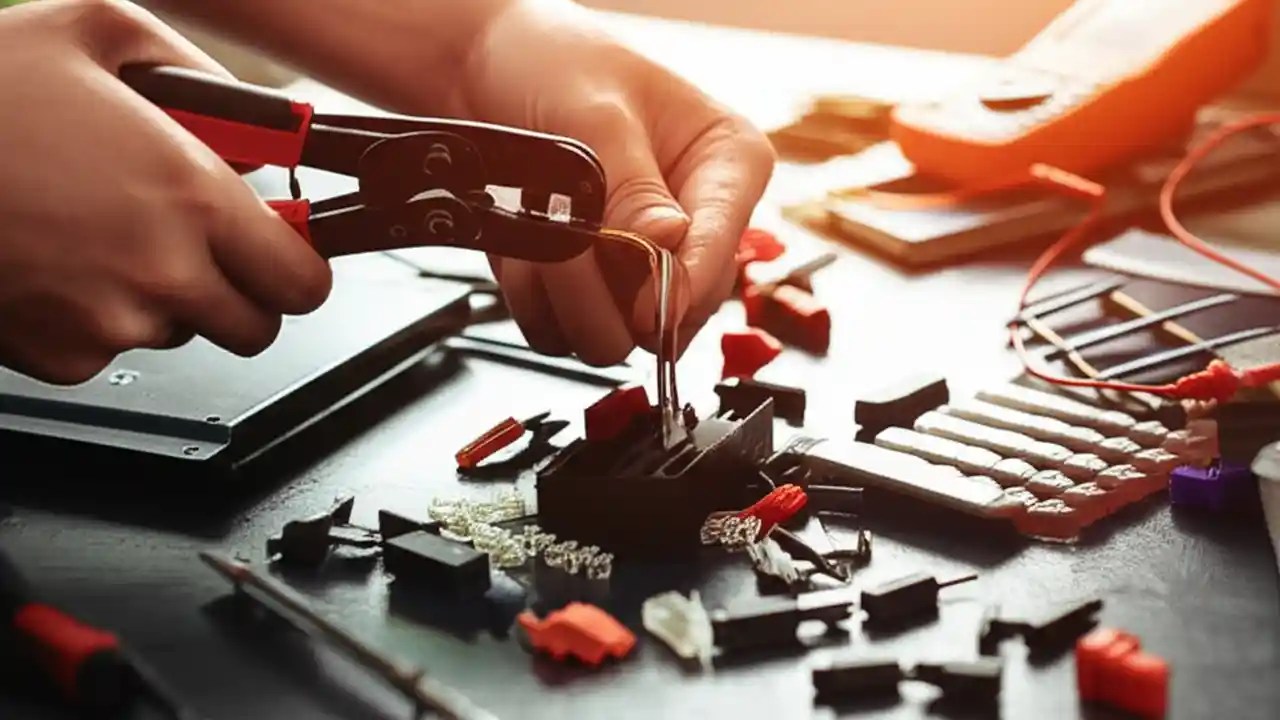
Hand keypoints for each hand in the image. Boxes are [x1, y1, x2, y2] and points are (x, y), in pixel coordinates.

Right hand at [0, 0, 330, 384]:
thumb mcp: (102, 30)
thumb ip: (205, 80)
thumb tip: (259, 130)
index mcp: (194, 199)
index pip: (302, 283)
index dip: (295, 268)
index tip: (280, 252)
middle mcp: (163, 274)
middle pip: (256, 327)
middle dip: (240, 291)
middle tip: (198, 247)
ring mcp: (111, 325)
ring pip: (180, 335)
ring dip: (161, 299)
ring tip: (99, 233)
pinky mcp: (61, 358)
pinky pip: (109, 349)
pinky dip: (94, 317)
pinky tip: (56, 261)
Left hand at [459, 0, 773, 364]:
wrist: (482, 68)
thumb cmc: (554, 63)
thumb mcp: (599, 114)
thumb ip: (632, 187)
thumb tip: (664, 247)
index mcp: (727, 167)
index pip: (723, 247)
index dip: (684, 285)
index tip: (645, 306)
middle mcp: (693, 224)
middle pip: (677, 311)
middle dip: (610, 290)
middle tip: (563, 245)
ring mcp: (640, 265)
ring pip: (620, 336)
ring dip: (566, 299)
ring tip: (538, 237)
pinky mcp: (591, 290)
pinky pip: (566, 335)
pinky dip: (535, 304)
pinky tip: (523, 252)